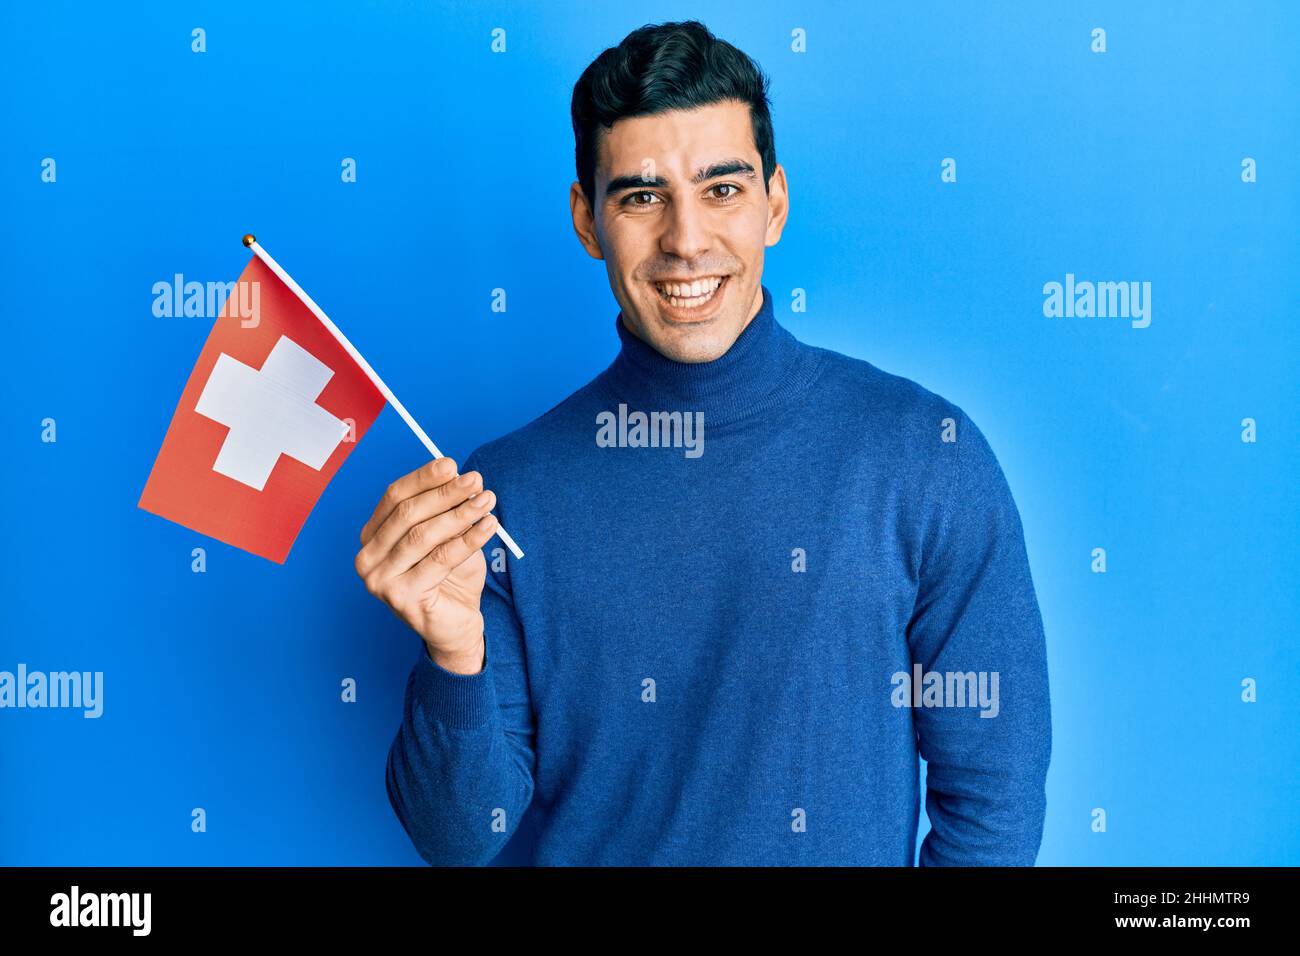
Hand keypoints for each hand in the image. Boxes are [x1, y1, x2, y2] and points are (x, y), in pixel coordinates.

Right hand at [354, 457, 497, 673]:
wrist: (456, 626)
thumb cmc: (449, 578)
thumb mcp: (449, 537)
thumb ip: (448, 510)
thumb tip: (463, 478)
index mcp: (372, 536)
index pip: (394, 497)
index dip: (424, 479)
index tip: (452, 465)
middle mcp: (368, 557)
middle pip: (407, 514)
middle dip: (445, 494)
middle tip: (476, 481)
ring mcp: (380, 580)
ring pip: (424, 536)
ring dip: (460, 514)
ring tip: (487, 501)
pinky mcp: (401, 598)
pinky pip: (440, 560)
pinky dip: (469, 539)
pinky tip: (489, 526)